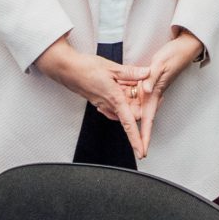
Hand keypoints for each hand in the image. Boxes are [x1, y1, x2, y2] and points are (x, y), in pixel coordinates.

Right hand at [36, 38, 150, 156]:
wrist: (66, 69)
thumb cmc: (85, 68)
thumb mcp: (112, 68)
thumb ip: (130, 72)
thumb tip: (146, 73)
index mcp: (114, 99)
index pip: (128, 124)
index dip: (136, 140)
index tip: (141, 151)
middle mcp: (108, 105)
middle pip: (129, 116)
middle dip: (140, 109)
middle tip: (152, 97)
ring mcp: (102, 104)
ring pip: (122, 109)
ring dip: (131, 102)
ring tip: (137, 88)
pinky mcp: (98, 100)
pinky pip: (114, 105)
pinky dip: (122, 98)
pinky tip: (124, 88)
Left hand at [128, 29, 206, 155]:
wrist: (182, 48)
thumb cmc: (173, 56)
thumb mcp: (160, 64)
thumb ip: (151, 77)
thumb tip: (145, 90)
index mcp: (155, 94)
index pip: (148, 120)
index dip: (144, 137)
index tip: (142, 151)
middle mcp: (151, 95)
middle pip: (138, 117)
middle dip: (131, 128)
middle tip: (118, 129)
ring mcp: (149, 90)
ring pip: (135, 106)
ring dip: (126, 111)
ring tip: (110, 111)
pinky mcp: (147, 84)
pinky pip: (134, 95)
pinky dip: (126, 98)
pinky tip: (117, 97)